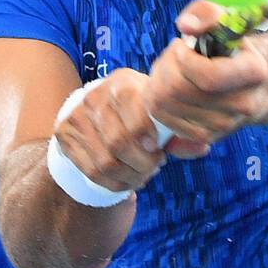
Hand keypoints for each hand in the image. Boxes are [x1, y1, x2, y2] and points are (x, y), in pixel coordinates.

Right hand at [50, 68, 168, 196]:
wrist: (98, 107)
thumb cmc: (137, 110)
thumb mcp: (157, 110)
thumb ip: (178, 131)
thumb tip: (203, 148)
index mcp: (121, 83)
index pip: (133, 112)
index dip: (147, 136)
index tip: (159, 151)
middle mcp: (94, 97)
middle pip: (118, 143)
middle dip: (143, 163)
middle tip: (155, 165)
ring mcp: (76, 117)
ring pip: (105, 163)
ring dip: (131, 176)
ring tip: (144, 174)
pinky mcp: (65, 136)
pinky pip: (92, 172)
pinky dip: (115, 184)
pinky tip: (129, 180)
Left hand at [145, 0, 267, 145]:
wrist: (251, 84)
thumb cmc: (232, 48)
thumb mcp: (226, 20)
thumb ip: (207, 12)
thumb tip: (185, 26)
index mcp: (254, 73)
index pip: (208, 76)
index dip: (183, 59)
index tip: (182, 45)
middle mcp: (243, 105)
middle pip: (180, 91)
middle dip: (165, 68)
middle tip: (170, 56)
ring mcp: (224, 125)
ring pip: (166, 107)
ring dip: (157, 83)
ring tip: (169, 70)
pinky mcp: (206, 137)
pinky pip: (164, 121)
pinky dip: (157, 102)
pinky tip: (169, 88)